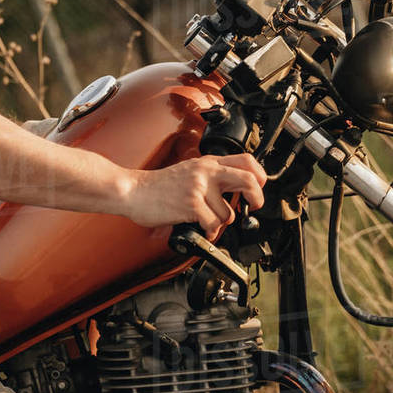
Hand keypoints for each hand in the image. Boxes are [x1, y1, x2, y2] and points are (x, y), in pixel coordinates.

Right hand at [125, 154, 266, 238]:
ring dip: (219, 223)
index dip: (260, 175)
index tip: (259, 188)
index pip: (246, 160)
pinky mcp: (192, 204)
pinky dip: (208, 231)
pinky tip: (198, 226)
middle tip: (254, 205)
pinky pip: (213, 224)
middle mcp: (206, 171)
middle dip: (257, 197)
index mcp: (208, 162)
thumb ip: (212, 177)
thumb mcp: (190, 171)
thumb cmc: (158, 186)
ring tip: (205, 220)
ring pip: (228, 213)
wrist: (133, 190)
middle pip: (248, 179)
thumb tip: (235, 190)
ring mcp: (199, 187)